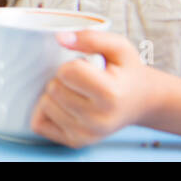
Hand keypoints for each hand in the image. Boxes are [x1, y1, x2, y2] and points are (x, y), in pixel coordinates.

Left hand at [30, 30, 155, 147]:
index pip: (67, 72)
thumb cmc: (126, 72)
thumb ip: (91, 37)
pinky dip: (46, 112)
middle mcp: (99, 120)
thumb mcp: (119, 47)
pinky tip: (66, 107)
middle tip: (83, 82)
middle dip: (62, 80)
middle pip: (53, 88)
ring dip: (55, 95)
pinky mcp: (75, 142)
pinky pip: (39, 123)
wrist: (141, 102)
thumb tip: (60, 37)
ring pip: (44, 105)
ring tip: (77, 93)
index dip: (72, 64)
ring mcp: (86, 135)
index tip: (87, 68)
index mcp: (111, 95)